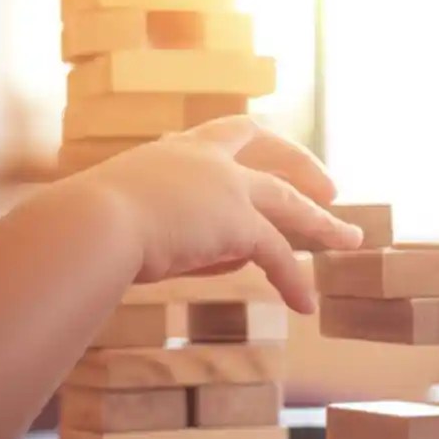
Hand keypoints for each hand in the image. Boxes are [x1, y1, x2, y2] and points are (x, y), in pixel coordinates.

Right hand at [69, 116, 362, 312]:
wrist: (90, 225)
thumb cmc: (87, 227)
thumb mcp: (133, 218)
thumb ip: (180, 229)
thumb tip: (226, 256)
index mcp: (176, 150)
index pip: (227, 133)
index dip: (258, 143)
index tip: (273, 154)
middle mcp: (207, 160)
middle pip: (272, 157)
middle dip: (306, 170)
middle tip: (331, 189)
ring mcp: (227, 189)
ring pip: (291, 205)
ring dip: (325, 223)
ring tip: (352, 239)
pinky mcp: (238, 224)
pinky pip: (278, 256)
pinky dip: (293, 281)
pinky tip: (306, 305)